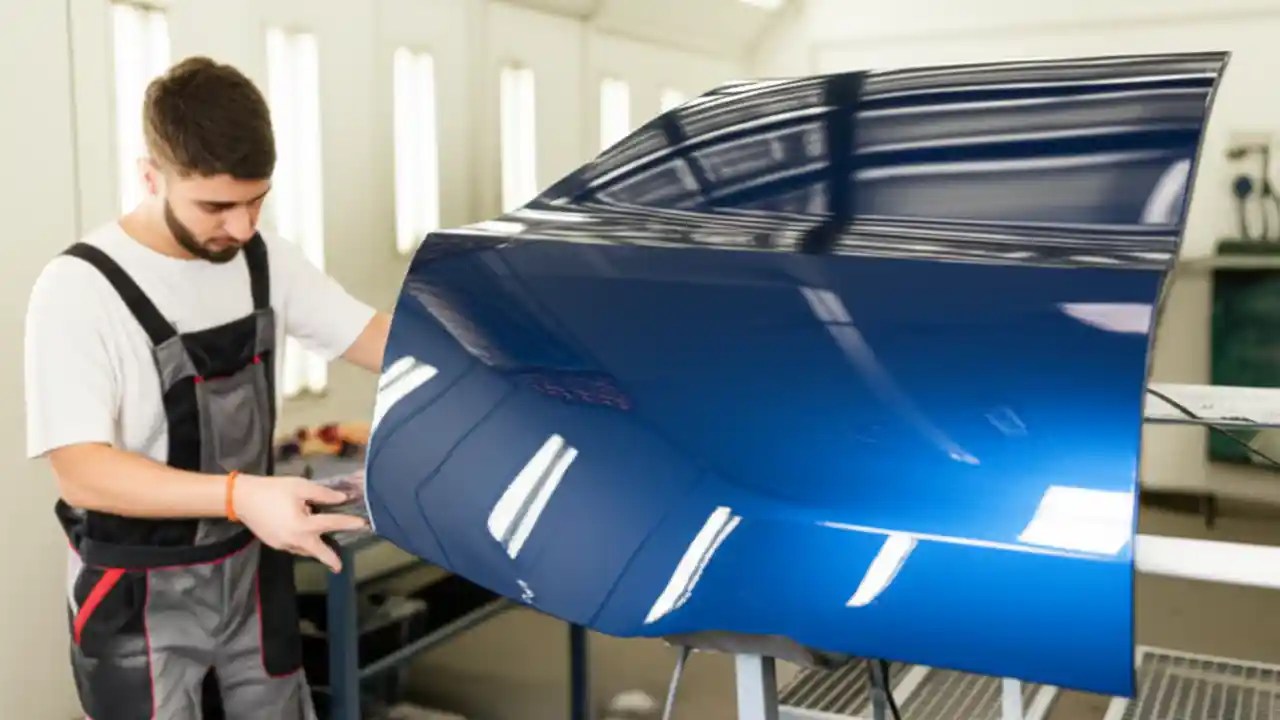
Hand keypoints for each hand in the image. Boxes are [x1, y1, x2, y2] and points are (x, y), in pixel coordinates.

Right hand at [232, 474, 368, 571]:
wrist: (242, 498)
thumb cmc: (273, 490)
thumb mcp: (300, 487)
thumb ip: (323, 494)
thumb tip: (341, 499)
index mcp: (303, 525)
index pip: (331, 524)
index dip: (348, 523)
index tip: (363, 524)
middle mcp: (294, 539)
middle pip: (317, 551)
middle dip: (329, 559)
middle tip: (339, 567)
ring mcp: (283, 544)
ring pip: (305, 550)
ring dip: (316, 549)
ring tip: (326, 547)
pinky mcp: (275, 544)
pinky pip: (294, 547)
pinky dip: (303, 544)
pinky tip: (306, 537)